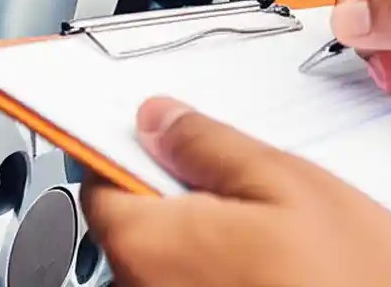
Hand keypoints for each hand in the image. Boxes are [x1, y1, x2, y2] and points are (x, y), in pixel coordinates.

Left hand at [81, 97, 390, 286]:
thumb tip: (158, 119)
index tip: (164, 134)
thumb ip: (208, 146)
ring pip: (174, 261)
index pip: (101, 180)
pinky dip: (227, 273)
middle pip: (138, 224)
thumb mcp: (289, 186)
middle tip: (250, 183)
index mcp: (151, 244)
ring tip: (282, 235)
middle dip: (182, 195)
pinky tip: (283, 272)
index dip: (134, 148)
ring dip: (211, 237)